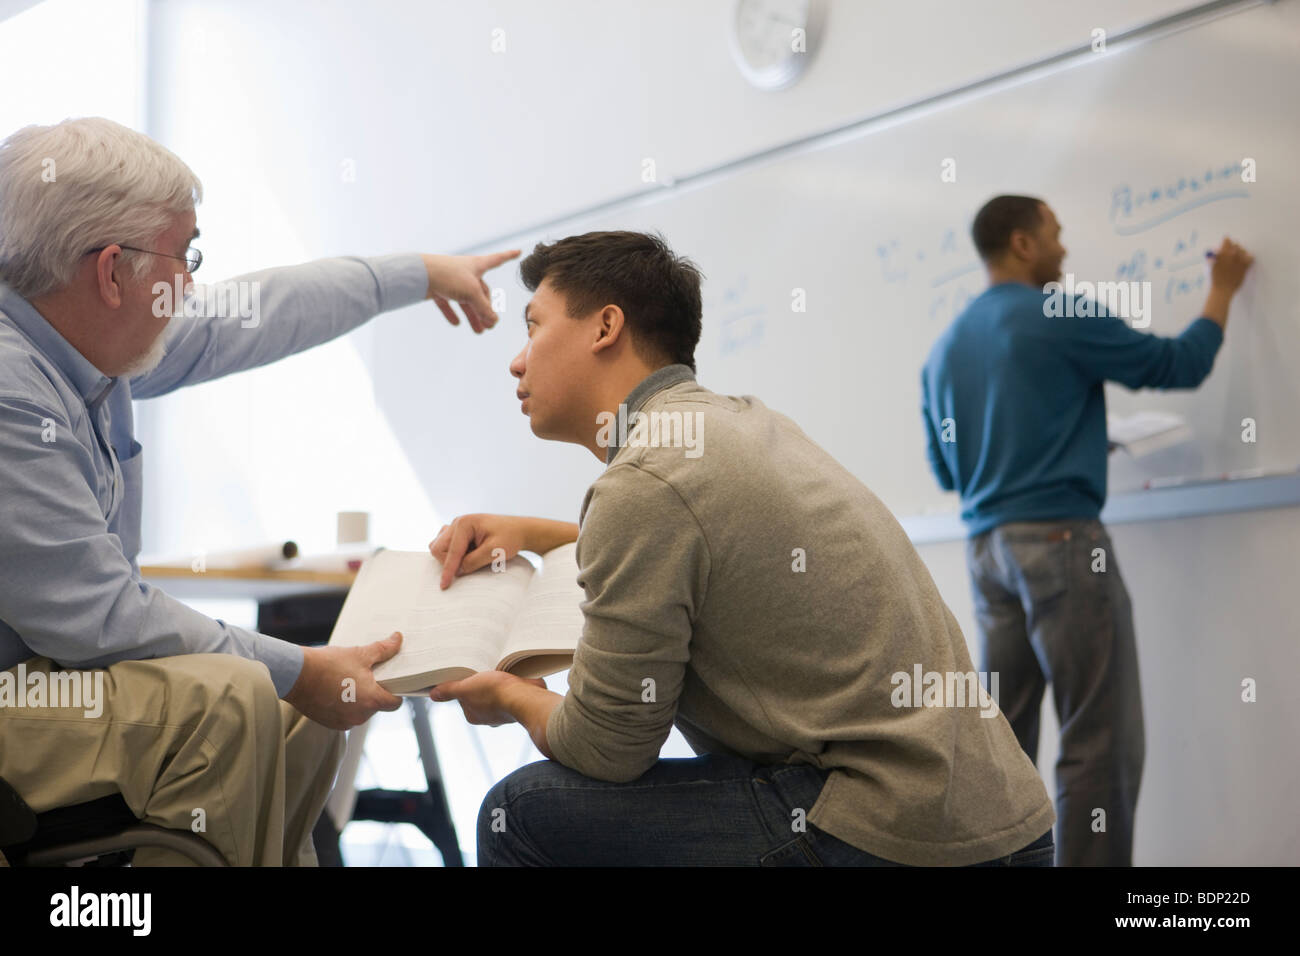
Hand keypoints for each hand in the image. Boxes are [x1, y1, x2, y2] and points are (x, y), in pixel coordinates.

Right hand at [284, 632, 405, 729]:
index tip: (393, 682)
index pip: (395, 703)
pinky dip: (344, 705)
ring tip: (349, 680)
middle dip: (374, 691)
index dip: (397, 692)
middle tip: (367, 675)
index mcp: (372, 700)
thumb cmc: (328, 665)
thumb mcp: (360, 654)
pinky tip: (336, 689)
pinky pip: (345, 715)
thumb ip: (383, 649)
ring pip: (361, 711)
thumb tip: (397, 639)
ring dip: (359, 699)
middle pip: (377, 705)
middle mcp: (360, 716)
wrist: (295, 675)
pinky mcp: (330, 723)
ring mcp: (344, 722)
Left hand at [422, 250, 519, 332]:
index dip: (509, 256)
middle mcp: (465, 271)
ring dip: (473, 316)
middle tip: (490, 326)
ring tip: (479, 331)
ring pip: (466, 300)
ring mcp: (451, 280)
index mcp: (477, 265)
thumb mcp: (472, 293)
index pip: (498, 259)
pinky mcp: (438, 288)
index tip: (518, 251)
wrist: (418, 274)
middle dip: (487, 309)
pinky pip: (448, 303)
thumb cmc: (448, 276)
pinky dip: (453, 313)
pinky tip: (456, 323)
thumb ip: (484, 308)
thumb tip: (494, 322)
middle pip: (481, 291)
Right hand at [429, 513, 529, 588]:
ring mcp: (456, 527)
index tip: (444, 586)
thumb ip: (473, 561)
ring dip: (450, 558)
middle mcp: (457, 522)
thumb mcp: (494, 552)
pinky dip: (452, 554)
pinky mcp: (459, 533)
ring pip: (439, 547)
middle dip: (448, 562)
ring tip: (471, 558)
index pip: (451, 551)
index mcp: (465, 523)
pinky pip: (446, 546)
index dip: (448, 570)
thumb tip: (457, 571)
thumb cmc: (510, 537)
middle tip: (469, 567)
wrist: (520, 530)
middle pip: (439, 548)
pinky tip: (468, 555)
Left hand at [430, 670, 546, 725]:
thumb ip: (450, 691)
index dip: (464, 683)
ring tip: (498, 668)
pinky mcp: (521, 700)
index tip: (467, 672)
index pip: (464, 696)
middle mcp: (489, 715)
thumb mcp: (466, 688)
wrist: (525, 697)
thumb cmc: (494, 694)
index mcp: (473, 715)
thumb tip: (433, 695)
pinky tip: (512, 672)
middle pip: (481, 694)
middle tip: (482, 668)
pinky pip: (515, 688)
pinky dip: (514, 680)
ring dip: (499, 680)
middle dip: (482, 682)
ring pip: (499, 691)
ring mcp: (506, 708)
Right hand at [1208, 237, 1253, 293]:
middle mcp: (1232, 254)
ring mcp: (1240, 259)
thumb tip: (1217, 250)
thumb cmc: (1215, 278)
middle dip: (1232, 248)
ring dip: (1240, 253)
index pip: (1227, 240)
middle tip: (1229, 254)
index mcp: (1222, 253)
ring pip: (1243, 250)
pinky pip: (1250, 257)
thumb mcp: (1211, 266)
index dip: (1225, 242)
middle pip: (1236, 245)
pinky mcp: (1246, 265)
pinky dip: (1247, 258)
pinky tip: (1243, 262)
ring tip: (1236, 259)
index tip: (1225, 245)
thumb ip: (1215, 256)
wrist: (1223, 289)